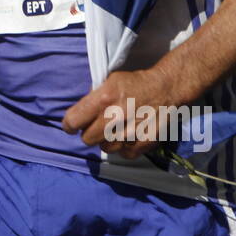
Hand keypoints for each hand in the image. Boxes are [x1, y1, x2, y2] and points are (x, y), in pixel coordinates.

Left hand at [61, 66, 180, 159]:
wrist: (165, 88)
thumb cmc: (135, 83)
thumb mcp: (110, 81)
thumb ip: (93, 98)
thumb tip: (80, 113)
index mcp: (103, 99)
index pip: (73, 121)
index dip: (69, 125)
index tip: (71, 126)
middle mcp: (115, 118)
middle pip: (87, 139)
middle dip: (89, 133)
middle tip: (97, 126)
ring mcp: (130, 133)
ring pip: (105, 148)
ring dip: (106, 141)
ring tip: (115, 129)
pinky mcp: (143, 143)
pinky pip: (123, 154)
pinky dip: (124, 147)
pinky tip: (128, 134)